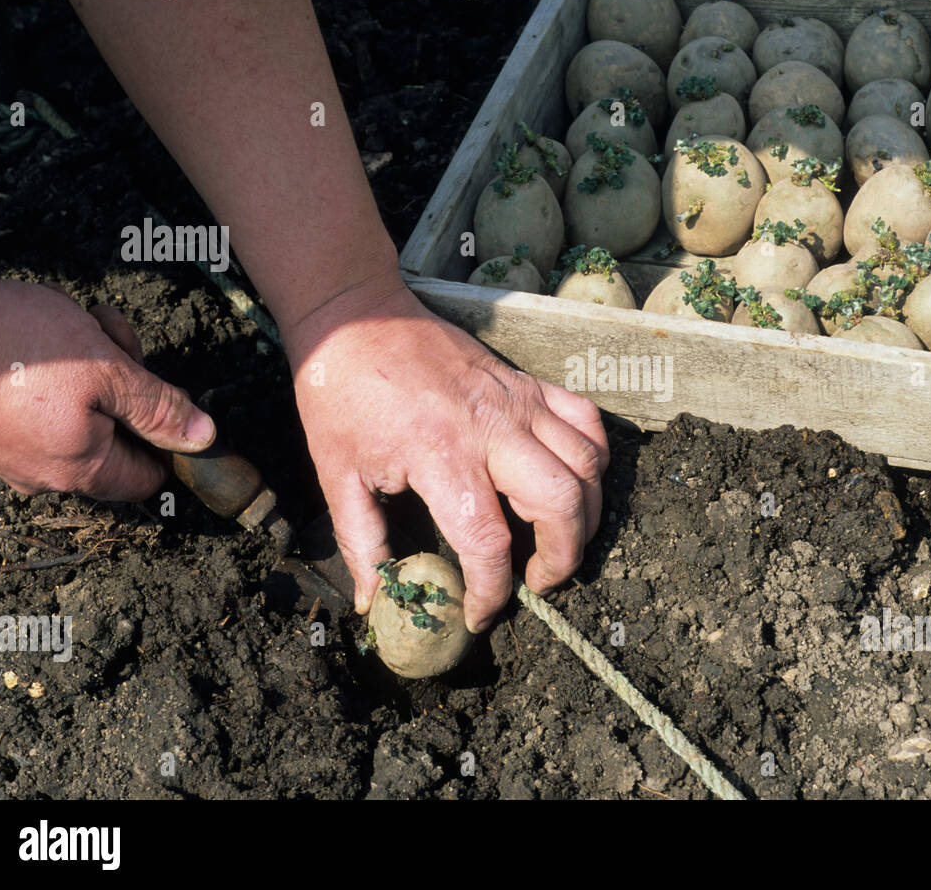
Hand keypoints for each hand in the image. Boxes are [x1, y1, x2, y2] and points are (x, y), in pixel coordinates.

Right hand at [0, 274, 215, 498]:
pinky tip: (56, 331)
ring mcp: (16, 453)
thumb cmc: (21, 345)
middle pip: (118, 439)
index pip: (148, 476)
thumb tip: (201, 439)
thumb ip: (158, 409)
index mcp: (80, 470)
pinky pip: (49, 406)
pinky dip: (63, 369)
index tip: (158, 392)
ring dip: (98, 366)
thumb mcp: (109, 370)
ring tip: (83, 327)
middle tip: (114, 343)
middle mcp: (46, 475)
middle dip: (128, 385)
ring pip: (86, 413)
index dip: (164, 435)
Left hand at [283, 274, 607, 630]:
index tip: (477, 614)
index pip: (489, 540)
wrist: (357, 316)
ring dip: (585, 514)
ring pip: (587, 464)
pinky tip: (574, 483)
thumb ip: (362, 542)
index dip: (490, 591)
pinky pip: (586, 421)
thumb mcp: (337, 473)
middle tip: (538, 582)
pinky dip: (594, 458)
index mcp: (441, 454)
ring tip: (559, 540)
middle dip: (562, 558)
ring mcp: (519, 399)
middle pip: (561, 503)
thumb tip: (373, 600)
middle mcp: (493, 426)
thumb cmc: (341, 393)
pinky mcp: (529, 382)